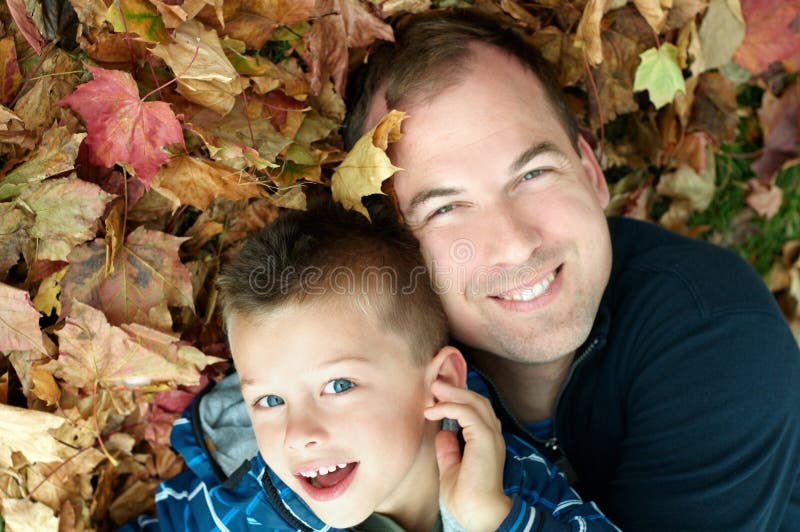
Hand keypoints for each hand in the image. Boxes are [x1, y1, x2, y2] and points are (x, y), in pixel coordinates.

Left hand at [424, 380, 512, 530]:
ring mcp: (491, 436)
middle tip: (435, 382)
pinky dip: (450, 407)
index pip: (476, 409)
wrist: (479, 514)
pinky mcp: (485, 439)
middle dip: (456, 389)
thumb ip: (448, 449)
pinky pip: (468, 413)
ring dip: (453, 392)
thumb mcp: (451, 468)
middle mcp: (492, 435)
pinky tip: (433, 410)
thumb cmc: (466, 497)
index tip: (437, 394)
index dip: (458, 398)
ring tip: (434, 387)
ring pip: (475, 401)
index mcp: (486, 441)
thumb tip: (443, 432)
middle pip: (477, 400)